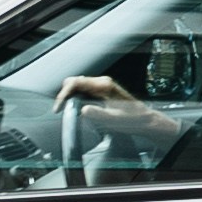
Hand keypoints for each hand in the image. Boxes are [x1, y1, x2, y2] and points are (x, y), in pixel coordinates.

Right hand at [53, 76, 181, 141]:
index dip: (63, 94)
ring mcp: (101, 84)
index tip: (58, 109)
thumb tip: (83, 110)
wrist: (143, 119)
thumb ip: (98, 114)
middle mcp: (102, 81)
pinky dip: (75, 97)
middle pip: (74, 81)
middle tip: (60, 110)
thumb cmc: (130, 120)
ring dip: (69, 96)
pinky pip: (83, 89)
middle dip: (64, 94)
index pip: (75, 82)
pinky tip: (74, 108)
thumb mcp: (114, 119)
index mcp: (103, 85)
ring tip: (65, 111)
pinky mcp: (101, 90)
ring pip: (77, 85)